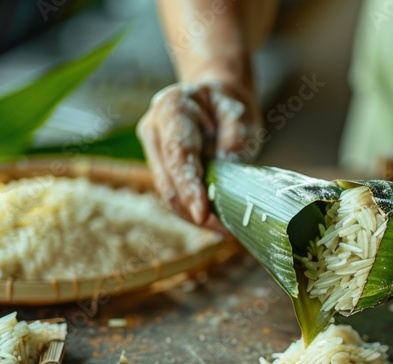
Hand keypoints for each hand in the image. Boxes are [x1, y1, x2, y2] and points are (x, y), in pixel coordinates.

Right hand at [136, 81, 261, 223]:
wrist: (216, 103)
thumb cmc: (229, 107)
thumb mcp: (240, 113)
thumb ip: (234, 136)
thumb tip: (225, 168)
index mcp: (171, 107)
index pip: (177, 153)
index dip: (188, 187)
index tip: (202, 213)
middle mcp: (154, 129)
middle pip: (167, 180)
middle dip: (192, 210)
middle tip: (223, 230)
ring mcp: (153, 150)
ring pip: (167, 194)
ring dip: (193, 216)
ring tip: (223, 230)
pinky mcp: (160, 169)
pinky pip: (174, 196)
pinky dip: (193, 212)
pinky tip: (214, 224)